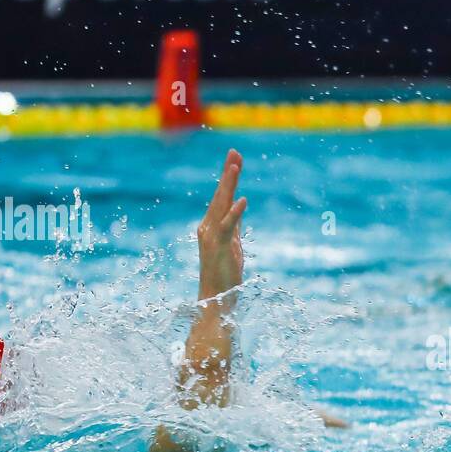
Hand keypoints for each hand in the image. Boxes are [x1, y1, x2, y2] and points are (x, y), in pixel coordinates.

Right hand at [198, 149, 247, 301]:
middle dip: (228, 173)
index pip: (222, 196)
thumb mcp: (233, 243)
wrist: (216, 299)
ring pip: (221, 205)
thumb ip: (234, 225)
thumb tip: (238, 206)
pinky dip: (234, 213)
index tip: (235, 157)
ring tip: (235, 166)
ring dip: (228, 185)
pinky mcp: (218, 247)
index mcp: (212, 225)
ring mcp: (211, 237)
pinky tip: (242, 200)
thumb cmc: (224, 275)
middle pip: (220, 195)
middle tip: (235, 152)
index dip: (229, 176)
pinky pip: (227, 227)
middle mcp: (208, 227)